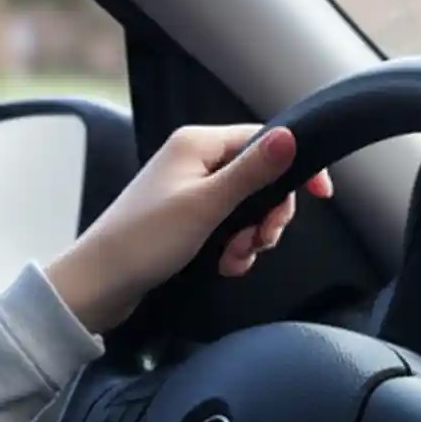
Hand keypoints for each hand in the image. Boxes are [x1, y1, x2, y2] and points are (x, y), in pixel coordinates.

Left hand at [45, 124, 331, 332]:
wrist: (99, 284)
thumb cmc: (144, 241)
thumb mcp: (207, 205)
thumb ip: (252, 172)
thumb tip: (291, 137)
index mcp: (197, 144)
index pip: (263, 139)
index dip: (294, 168)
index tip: (321, 196)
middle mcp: (194, 160)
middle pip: (259, 177)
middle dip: (267, 214)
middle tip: (260, 240)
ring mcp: (189, 190)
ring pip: (247, 207)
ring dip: (250, 236)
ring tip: (234, 258)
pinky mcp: (186, 218)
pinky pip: (228, 226)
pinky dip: (233, 247)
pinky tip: (224, 265)